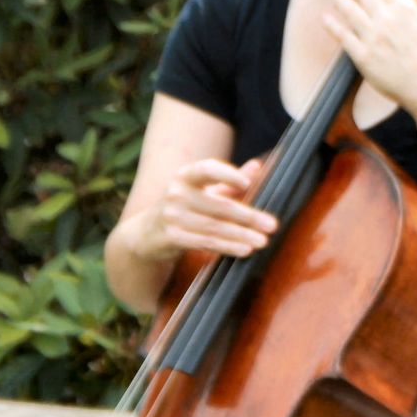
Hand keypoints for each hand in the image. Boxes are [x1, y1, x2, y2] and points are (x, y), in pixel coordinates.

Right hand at [142, 156, 276, 261]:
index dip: (227, 174)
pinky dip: (226, 246)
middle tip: (272, 225)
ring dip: (241, 235)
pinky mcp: (170, 237)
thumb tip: (257, 166)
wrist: (145, 233)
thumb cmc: (183, 206)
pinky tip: (244, 250)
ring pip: (213, 227)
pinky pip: (204, 242)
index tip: (247, 183)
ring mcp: (171, 216)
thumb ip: (229, 180)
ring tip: (263, 241)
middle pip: (219, 205)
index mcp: (186, 176)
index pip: (207, 169)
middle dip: (248, 216)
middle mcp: (176, 193)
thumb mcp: (202, 190)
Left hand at [322, 0, 416, 115]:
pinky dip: (331, 24)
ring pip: (348, 8)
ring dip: (341, 2)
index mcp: (408, 9)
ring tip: (338, 0)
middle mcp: (388, 18)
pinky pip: (341, 34)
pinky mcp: (362, 56)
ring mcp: (373, 37)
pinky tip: (326, 18)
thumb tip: (410, 11)